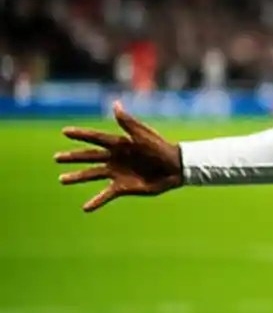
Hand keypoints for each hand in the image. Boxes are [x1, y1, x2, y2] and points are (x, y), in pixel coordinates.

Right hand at [55, 101, 182, 212]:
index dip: (81, 135)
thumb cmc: (161, 147)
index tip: (65, 131)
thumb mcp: (143, 134)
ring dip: (78, 177)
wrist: (176, 167)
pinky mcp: (123, 187)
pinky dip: (96, 201)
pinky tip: (85, 208)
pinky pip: (106, 194)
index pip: (96, 138)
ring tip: (62, 179)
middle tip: (56, 158)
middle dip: (73, 157)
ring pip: (93, 174)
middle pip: (89, 157)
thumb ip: (127, 122)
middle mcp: (115, 158)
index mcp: (119, 144)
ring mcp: (118, 173)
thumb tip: (115, 104)